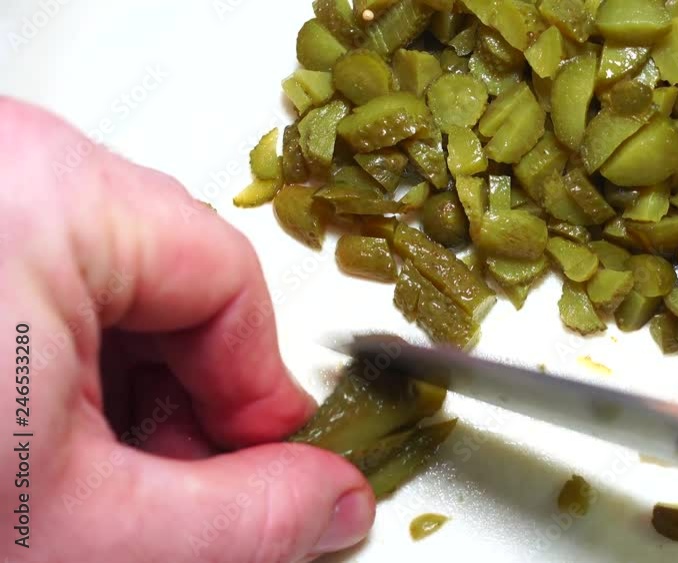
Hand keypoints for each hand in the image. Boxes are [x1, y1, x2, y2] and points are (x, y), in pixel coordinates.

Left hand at [0, 98, 373, 562]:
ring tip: (88, 473)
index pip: (225, 279)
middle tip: (168, 485)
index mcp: (43, 197)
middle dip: (181, 397)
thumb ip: (244, 519)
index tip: (260, 463)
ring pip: (105, 279)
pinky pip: (40, 270)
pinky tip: (34, 432)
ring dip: (119, 386)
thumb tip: (336, 500)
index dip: (255, 391)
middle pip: (166, 278)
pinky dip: (57, 359)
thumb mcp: (85, 532)